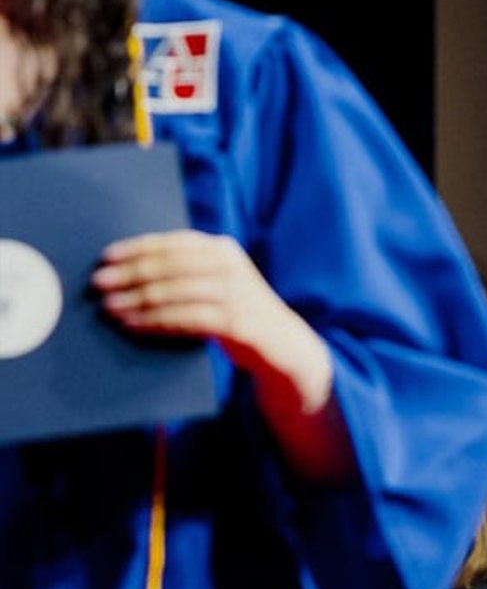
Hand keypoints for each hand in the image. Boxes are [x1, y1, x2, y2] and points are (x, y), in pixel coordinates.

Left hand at [94, 231, 332, 413]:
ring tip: (110, 307)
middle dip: (129, 274)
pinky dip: (155, 321)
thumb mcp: (218, 281)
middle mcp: (230, 267)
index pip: (172, 243)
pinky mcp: (237, 323)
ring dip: (136, 300)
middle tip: (99, 284)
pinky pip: (186, 319)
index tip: (106, 258)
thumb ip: (187, 270)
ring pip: (174, 292)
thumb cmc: (239, 312)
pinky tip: (134, 324)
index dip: (136, 248)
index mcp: (223, 249)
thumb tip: (129, 268)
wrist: (285, 346)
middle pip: (169, 266)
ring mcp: (236, 295)